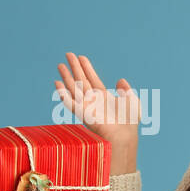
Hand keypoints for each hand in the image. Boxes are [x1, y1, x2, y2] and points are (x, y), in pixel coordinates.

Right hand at [55, 52, 138, 166]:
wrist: (124, 136)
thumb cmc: (129, 123)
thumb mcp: (132, 101)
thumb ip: (126, 90)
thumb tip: (120, 80)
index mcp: (103, 97)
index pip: (92, 79)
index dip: (86, 67)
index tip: (81, 56)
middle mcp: (93, 101)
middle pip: (81, 80)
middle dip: (74, 67)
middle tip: (68, 54)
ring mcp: (87, 107)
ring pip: (73, 88)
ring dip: (66, 76)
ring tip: (60, 65)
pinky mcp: (82, 114)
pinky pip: (70, 102)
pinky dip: (63, 94)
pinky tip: (57, 84)